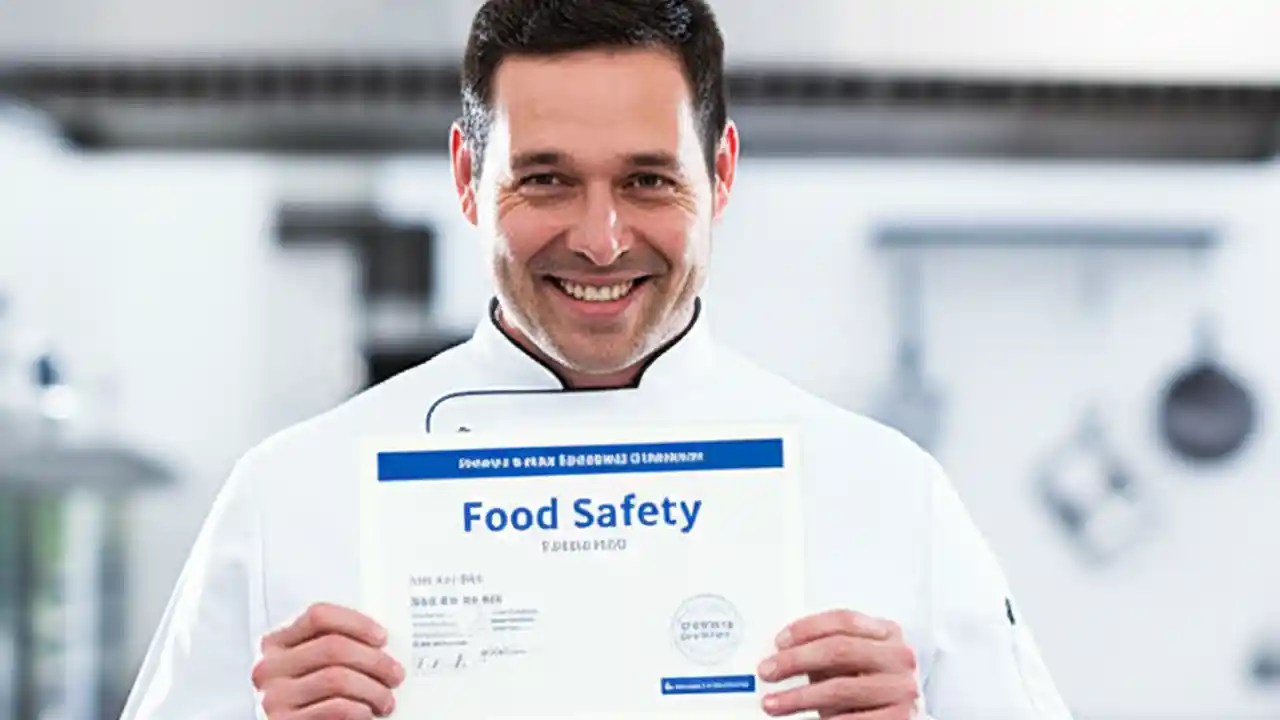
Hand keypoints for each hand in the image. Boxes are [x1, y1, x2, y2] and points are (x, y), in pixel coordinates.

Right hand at [252, 602, 404, 718]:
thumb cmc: (313, 700)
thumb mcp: (315, 667)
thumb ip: (335, 650)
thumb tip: (380, 645)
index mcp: (277, 644)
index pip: (318, 617)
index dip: (356, 623)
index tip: (381, 637)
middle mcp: (270, 668)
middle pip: (333, 647)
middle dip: (374, 661)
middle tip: (395, 674)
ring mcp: (274, 697)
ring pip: (337, 679)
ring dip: (372, 690)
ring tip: (385, 700)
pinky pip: (335, 708)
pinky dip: (359, 710)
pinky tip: (367, 713)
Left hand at [757, 609, 919, 718]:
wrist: (896, 717)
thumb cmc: (867, 685)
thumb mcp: (850, 661)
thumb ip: (824, 651)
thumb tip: (780, 653)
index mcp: (888, 633)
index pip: (843, 620)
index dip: (807, 628)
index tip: (779, 642)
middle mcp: (899, 658)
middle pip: (839, 649)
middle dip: (796, 660)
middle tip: (768, 671)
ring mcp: (902, 689)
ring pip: (840, 688)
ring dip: (799, 697)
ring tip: (773, 703)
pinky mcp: (900, 719)